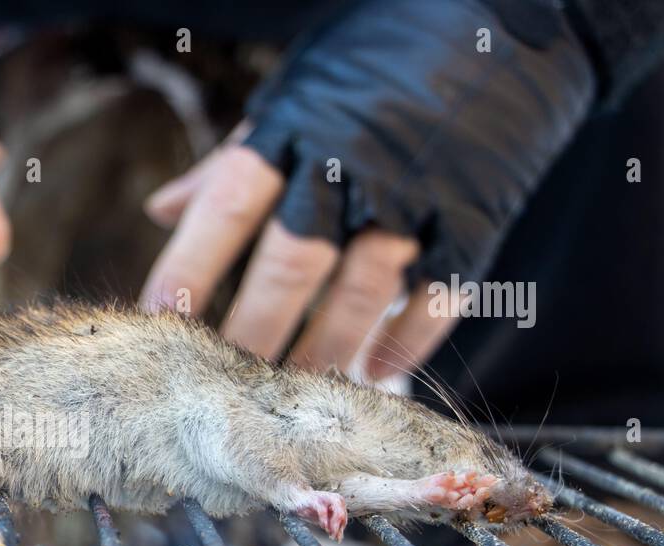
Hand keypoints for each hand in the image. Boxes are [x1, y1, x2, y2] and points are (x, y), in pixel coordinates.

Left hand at [141, 0, 594, 377]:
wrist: (506, 20)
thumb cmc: (377, 61)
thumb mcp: (294, 93)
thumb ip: (230, 160)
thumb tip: (160, 209)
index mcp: (296, 127)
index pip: (228, 202)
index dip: (191, 263)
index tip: (158, 316)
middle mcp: (353, 162)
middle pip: (293, 261)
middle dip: (255, 328)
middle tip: (226, 381)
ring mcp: (418, 192)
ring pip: (363, 290)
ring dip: (325, 349)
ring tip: (293, 391)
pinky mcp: (474, 216)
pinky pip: (440, 294)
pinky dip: (409, 340)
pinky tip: (376, 369)